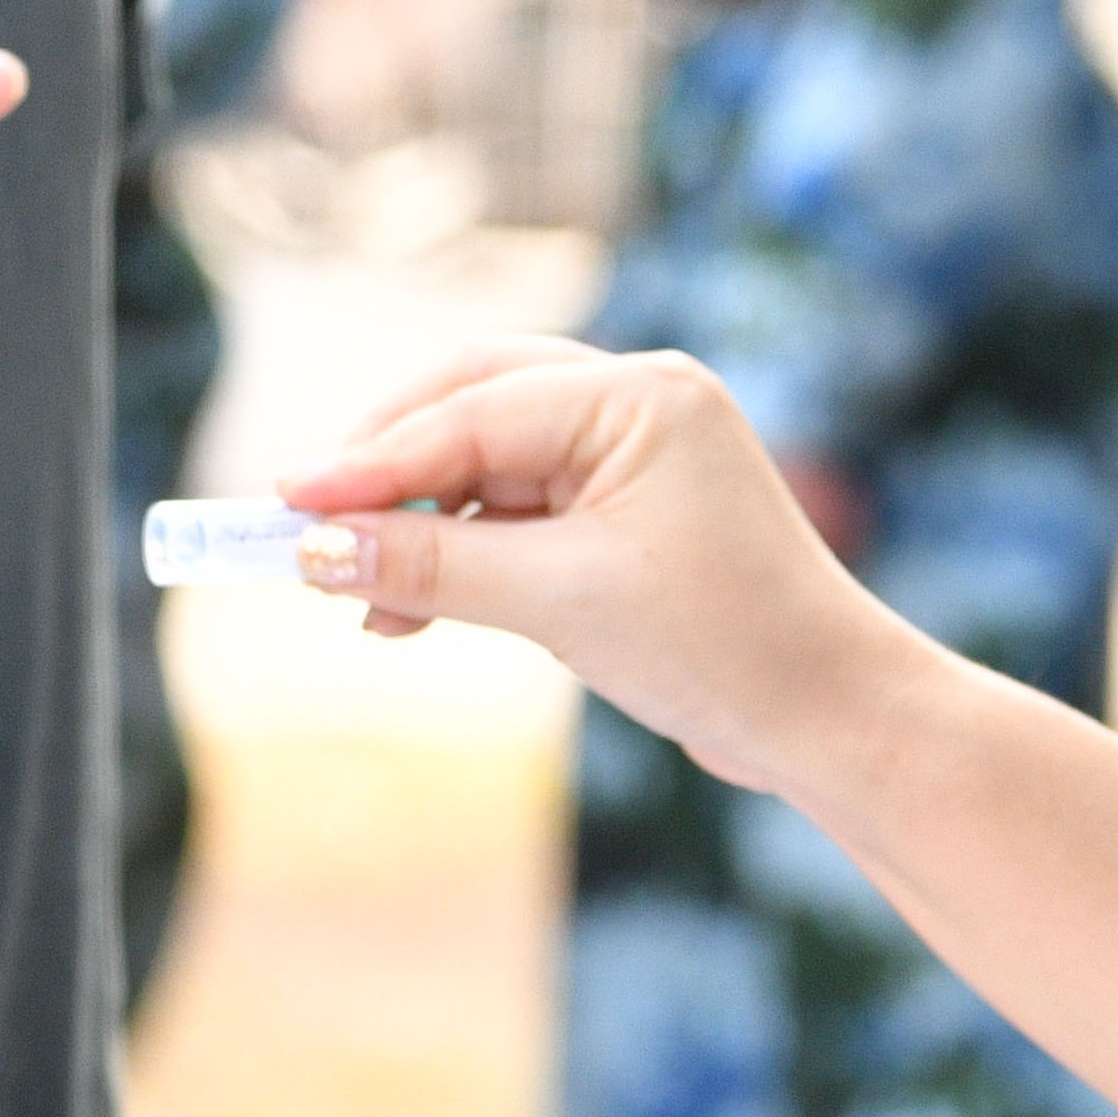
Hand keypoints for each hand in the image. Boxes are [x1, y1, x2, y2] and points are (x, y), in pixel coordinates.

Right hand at [295, 342, 919, 799]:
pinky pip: (515, 517)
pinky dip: (461, 558)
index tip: (286, 504)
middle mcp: (638, 406)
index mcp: (641, 396)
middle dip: (386, 476)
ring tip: (356, 600)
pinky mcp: (626, 519)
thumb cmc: (721, 648)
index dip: (371, 462)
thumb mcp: (559, 603)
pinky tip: (409, 616)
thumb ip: (430, 570)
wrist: (831, 721)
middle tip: (307, 531)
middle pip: (471, 410)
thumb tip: (313, 553)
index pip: (473, 412)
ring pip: (485, 469)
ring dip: (418, 530)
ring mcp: (634, 460)